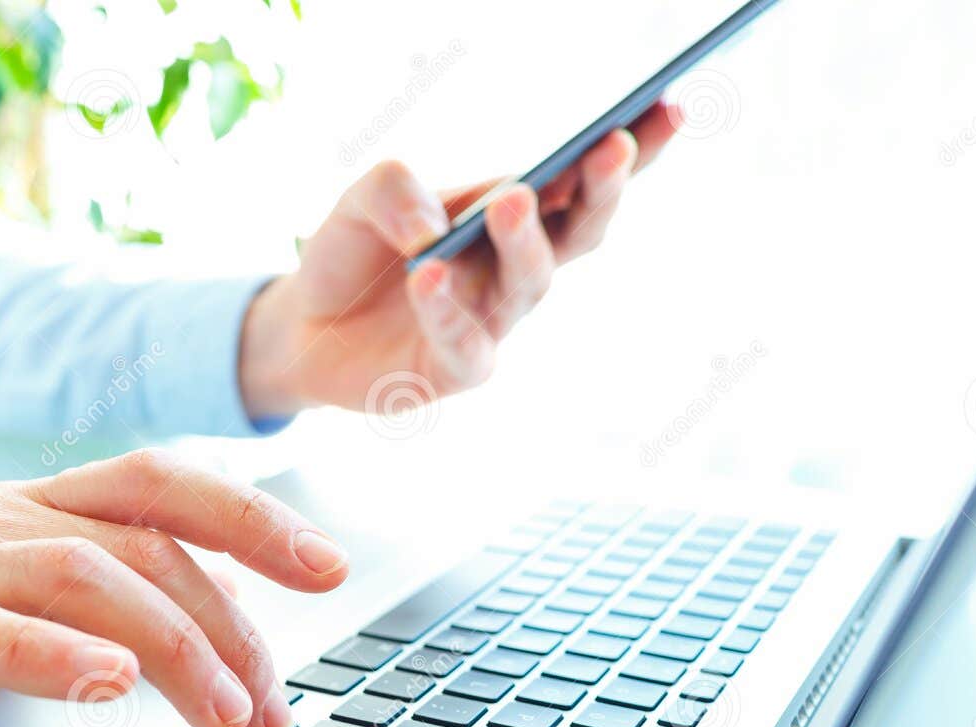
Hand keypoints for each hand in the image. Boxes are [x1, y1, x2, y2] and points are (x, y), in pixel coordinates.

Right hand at [0, 449, 348, 726]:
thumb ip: (69, 590)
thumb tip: (184, 635)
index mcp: (23, 508)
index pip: (159, 487)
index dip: (253, 517)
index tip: (328, 564)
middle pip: (143, 542)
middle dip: (231, 622)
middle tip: (275, 703)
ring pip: (77, 576)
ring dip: (169, 644)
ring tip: (223, 713)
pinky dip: (45, 657)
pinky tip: (102, 689)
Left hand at [238, 105, 681, 420]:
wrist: (306, 325)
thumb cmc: (355, 251)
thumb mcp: (364, 197)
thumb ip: (396, 187)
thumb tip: (433, 228)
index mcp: (513, 211)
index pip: (582, 176)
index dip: (633, 146)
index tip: (670, 107)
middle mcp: (515, 265)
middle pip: (579, 229)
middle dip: (602, 189)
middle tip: (612, 148)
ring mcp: (493, 320)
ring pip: (530, 282)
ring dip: (522, 240)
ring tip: (507, 201)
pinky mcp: (456, 370)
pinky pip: (466, 343)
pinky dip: (449, 310)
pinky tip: (429, 278)